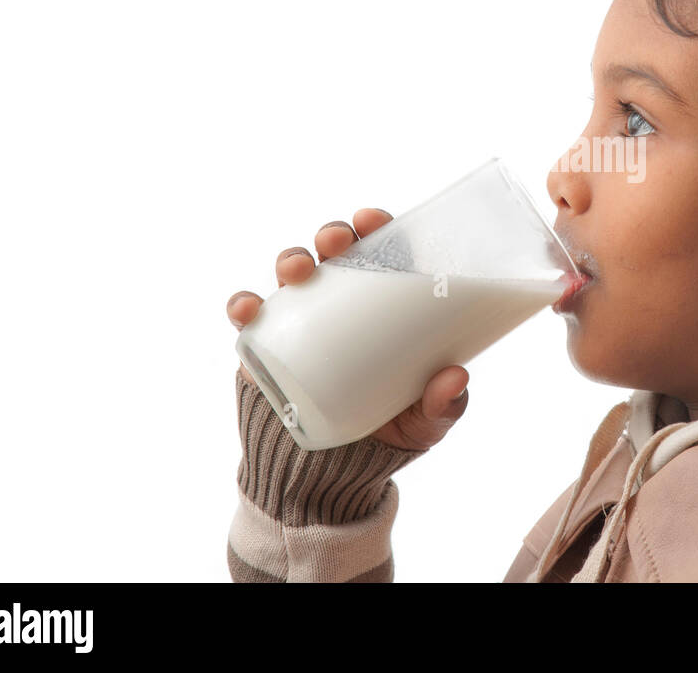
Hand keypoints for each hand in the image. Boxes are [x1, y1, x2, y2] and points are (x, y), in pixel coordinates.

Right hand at [226, 207, 468, 451]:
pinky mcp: (266, 349)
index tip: (373, 220)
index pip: (381, 252)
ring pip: (290, 278)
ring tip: (296, 270)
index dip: (375, 226)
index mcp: (383, 307)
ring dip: (289, 260)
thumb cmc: (388, 434)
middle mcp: (340, 306)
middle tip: (337, 242)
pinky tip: (247, 309)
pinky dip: (244, 308)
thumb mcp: (425, 423)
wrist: (334, 477)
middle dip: (331, 236)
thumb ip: (444, 406)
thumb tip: (454, 377)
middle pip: (333, 254)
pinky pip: (250, 321)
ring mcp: (301, 323)